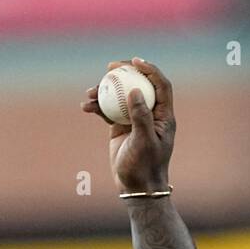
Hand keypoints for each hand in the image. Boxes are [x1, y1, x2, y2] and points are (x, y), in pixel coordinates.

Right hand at [80, 56, 175, 194]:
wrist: (136, 187)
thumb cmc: (145, 166)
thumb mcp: (144, 142)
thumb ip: (141, 116)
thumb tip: (135, 90)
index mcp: (163, 116)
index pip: (160, 85)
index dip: (150, 69)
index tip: (134, 61)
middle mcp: (150, 114)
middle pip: (139, 84)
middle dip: (124, 72)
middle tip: (109, 67)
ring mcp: (134, 119)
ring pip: (120, 96)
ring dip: (104, 91)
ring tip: (89, 93)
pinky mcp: (120, 127)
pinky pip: (108, 110)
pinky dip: (97, 106)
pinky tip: (86, 107)